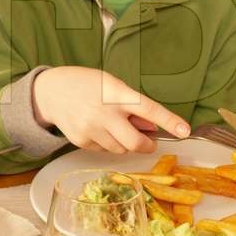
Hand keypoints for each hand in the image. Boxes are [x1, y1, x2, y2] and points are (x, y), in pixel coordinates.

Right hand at [30, 67, 188, 153]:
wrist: (51, 91)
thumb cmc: (87, 85)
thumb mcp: (112, 85)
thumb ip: (133, 106)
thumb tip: (153, 127)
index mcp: (116, 93)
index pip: (148, 109)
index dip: (169, 121)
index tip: (184, 131)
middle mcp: (104, 113)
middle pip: (135, 142)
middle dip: (147, 145)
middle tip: (149, 142)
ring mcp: (91, 129)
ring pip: (121, 149)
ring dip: (125, 143)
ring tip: (114, 126)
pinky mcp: (81, 141)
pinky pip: (104, 150)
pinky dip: (107, 143)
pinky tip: (98, 129)